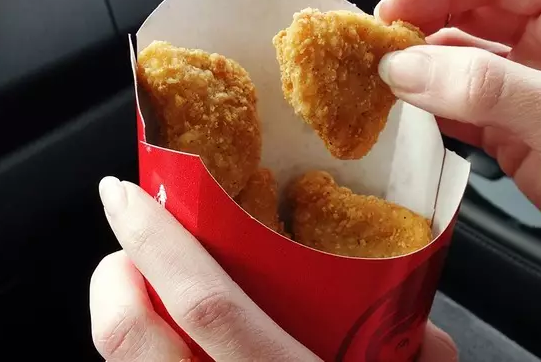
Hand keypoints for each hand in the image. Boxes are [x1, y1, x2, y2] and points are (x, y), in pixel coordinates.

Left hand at [89, 177, 457, 361]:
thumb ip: (412, 361)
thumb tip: (426, 337)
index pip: (207, 306)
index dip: (159, 243)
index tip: (128, 195)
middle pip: (128, 340)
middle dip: (114, 275)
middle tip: (130, 239)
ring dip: (121, 317)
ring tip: (138, 286)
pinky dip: (144, 361)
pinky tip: (168, 349)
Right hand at [375, 0, 540, 313]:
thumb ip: (485, 89)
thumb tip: (408, 67)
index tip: (396, 9)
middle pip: (472, 13)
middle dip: (423, 27)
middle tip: (378, 49)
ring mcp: (535, 92)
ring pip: (461, 65)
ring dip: (422, 73)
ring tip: (383, 85)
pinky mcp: (518, 137)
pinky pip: (462, 112)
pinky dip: (432, 113)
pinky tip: (409, 117)